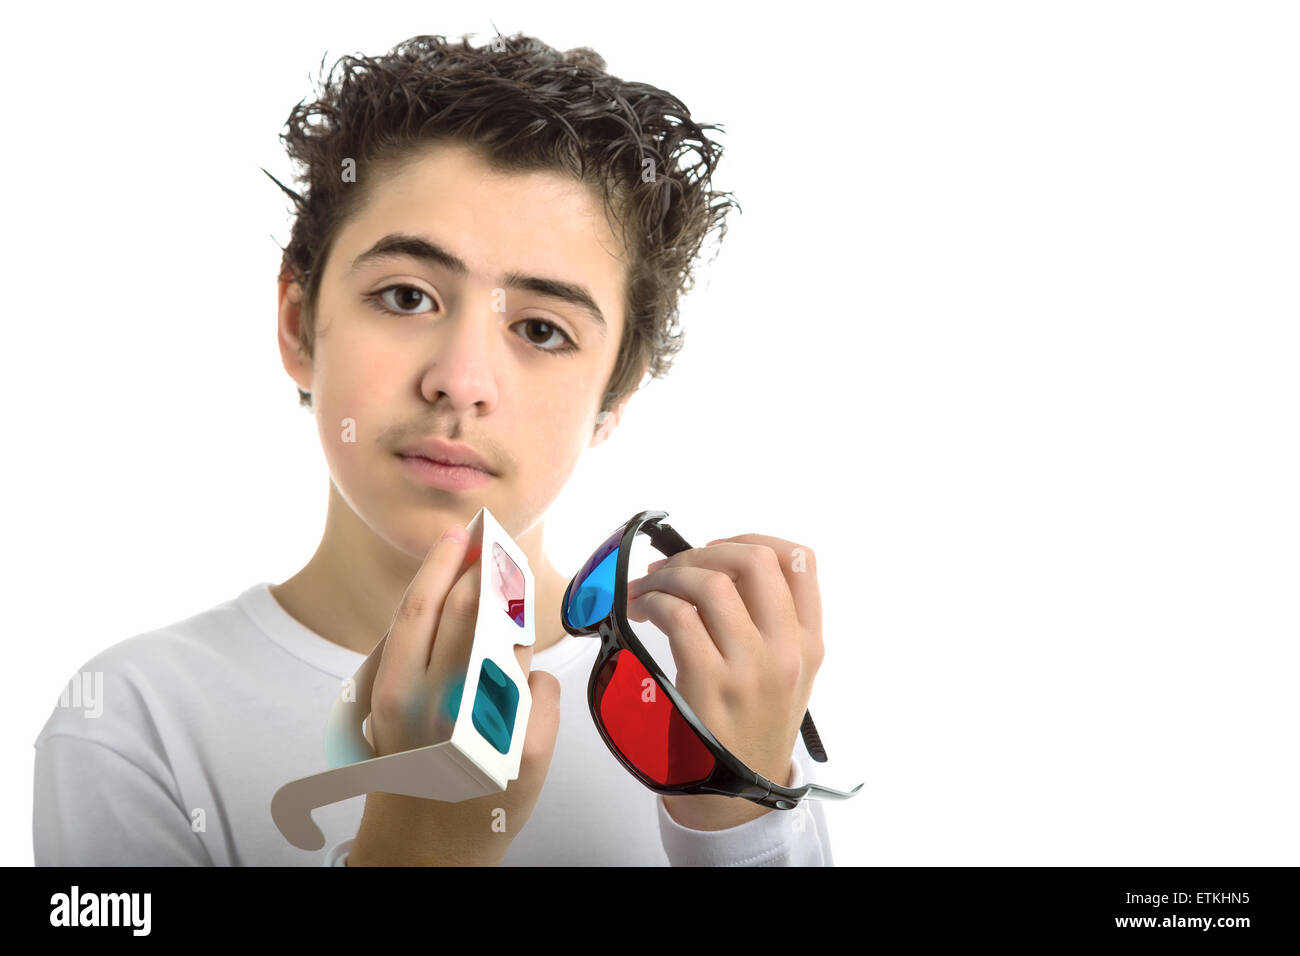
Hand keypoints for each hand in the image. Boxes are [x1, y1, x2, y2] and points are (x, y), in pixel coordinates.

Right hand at [349, 525, 561, 865]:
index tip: (460, 534)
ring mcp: (488, 729)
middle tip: (496, 553)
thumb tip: (455, 581)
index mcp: (396, 694)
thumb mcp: (389, 707)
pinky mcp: (529, 752)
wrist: (423, 847)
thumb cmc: (407, 767)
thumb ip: (413, 651)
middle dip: (488, 575)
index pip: (422, 608)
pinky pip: (542, 686)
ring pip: (511, 645)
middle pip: (470, 613)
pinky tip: (517, 691)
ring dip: (511, 628)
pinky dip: (534, 681)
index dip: (442, 562)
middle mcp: (439, 709)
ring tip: (505, 618)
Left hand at [625, 533, 822, 829]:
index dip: (754, 539)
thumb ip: (772, 622)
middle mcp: (786, 650)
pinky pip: (678, 616)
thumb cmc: (751, 726)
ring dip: (669, 575)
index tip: (720, 548)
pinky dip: (654, 602)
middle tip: (675, 566)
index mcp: (809, 642)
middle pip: (754, 560)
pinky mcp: (709, 684)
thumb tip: (719, 565)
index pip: (800, 561)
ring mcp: (750, 667)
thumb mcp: (786, 674)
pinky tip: (644, 612)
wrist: (737, 792)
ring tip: (649, 588)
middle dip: (704, 550)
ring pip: (710, 583)